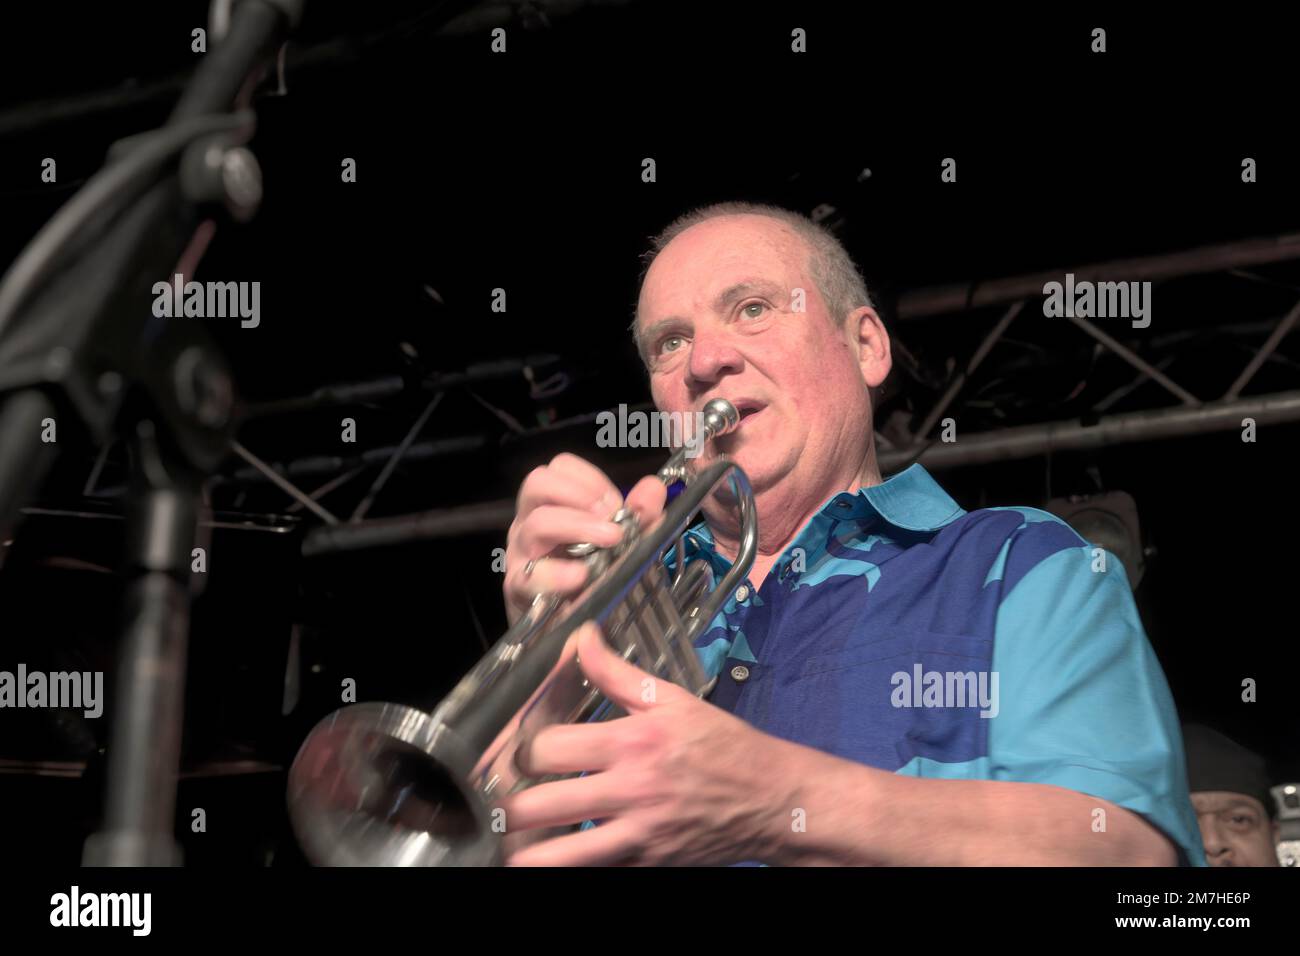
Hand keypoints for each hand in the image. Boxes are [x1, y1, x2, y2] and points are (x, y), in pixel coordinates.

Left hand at [496, 622, 788, 865]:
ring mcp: (636, 835)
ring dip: (524, 851)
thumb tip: (581, 637)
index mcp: (633, 743)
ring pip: (556, 857)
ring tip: (513, 840)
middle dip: (508, 805)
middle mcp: (630, 791)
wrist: (773, 800)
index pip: (547, 748)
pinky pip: (592, 874)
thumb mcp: (673, 701)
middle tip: (502, 798)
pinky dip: (567, 866)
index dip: (521, 750)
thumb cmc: (724, 747)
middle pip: (538, 806)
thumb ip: (617, 673)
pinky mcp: (646, 865)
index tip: (519, 752)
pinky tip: (556, 854)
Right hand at [502, 454, 666, 625]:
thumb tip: (654, 487)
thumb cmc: (588, 582)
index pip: (560, 468)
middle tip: (612, 520)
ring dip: (579, 527)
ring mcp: (521, 553)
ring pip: (537, 523)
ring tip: (610, 542)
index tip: (618, 503)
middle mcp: (530, 522)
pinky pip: (530, 575)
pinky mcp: (519, 588)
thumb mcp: (619, 547)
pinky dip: (559, 574)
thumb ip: (638, 517)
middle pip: (539, 482)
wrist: (566, 634)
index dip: (591, 479)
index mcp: (552, 506)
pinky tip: (581, 577)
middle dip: (581, 495)